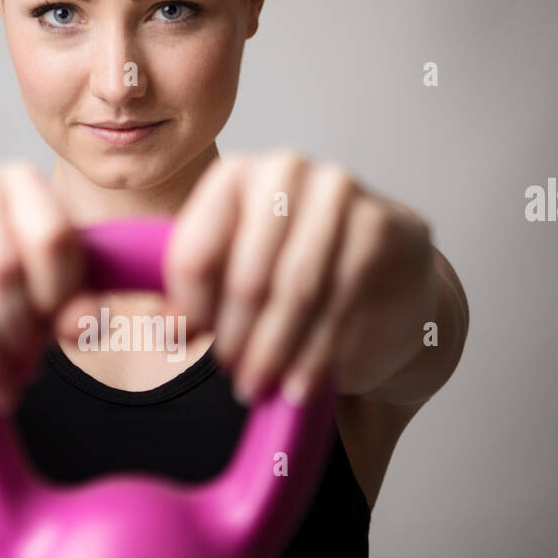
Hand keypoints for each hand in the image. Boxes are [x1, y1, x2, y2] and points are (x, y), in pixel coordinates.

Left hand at [164, 149, 437, 402]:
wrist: (389, 276)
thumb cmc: (300, 272)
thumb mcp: (237, 272)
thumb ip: (199, 291)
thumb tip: (168, 326)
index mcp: (235, 176)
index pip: (194, 251)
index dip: (190, 309)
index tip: (188, 344)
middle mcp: (286, 171)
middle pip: (246, 275)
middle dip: (235, 336)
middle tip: (233, 375)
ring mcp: (339, 193)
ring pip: (295, 291)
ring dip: (273, 350)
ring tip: (261, 386)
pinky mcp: (381, 227)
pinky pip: (340, 303)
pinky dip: (315, 353)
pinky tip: (300, 384)